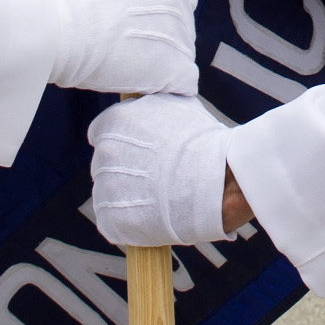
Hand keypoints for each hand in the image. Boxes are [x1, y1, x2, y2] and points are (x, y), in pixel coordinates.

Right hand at [48, 0, 198, 96]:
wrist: (68, 33)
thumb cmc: (76, 12)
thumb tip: (139, 8)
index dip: (167, 18)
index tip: (148, 29)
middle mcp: (176, 2)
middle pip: (184, 29)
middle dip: (165, 42)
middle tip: (135, 51)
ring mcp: (179, 34)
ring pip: (183, 56)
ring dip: (164, 65)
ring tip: (135, 70)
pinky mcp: (176, 67)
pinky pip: (187, 82)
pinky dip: (171, 87)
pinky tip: (151, 87)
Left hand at [88, 93, 233, 246]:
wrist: (220, 179)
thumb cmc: (204, 142)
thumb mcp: (175, 105)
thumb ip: (151, 105)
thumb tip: (149, 101)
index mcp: (113, 123)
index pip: (103, 135)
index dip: (125, 146)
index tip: (143, 156)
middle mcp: (103, 154)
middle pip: (105, 166)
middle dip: (126, 172)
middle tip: (156, 179)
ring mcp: (106, 189)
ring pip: (108, 195)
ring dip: (128, 199)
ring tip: (159, 200)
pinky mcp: (112, 220)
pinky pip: (112, 223)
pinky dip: (129, 224)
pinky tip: (152, 218)